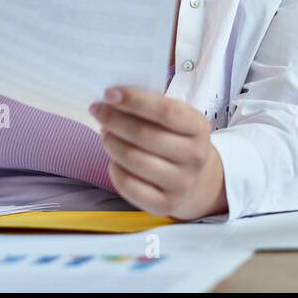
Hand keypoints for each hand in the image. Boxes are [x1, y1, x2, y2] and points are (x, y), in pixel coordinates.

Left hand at [90, 87, 227, 219]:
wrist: (195, 180)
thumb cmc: (176, 140)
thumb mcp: (175, 119)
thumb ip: (150, 107)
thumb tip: (112, 99)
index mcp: (199, 128)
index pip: (167, 112)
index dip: (135, 101)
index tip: (109, 93)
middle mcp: (195, 156)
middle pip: (145, 135)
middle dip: (114, 120)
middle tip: (98, 110)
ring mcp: (182, 183)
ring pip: (134, 160)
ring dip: (111, 143)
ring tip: (105, 133)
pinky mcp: (166, 205)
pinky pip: (129, 185)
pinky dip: (115, 169)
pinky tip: (114, 160)